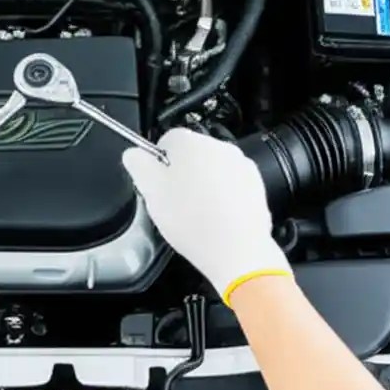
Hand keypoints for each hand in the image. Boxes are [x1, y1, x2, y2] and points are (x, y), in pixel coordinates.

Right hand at [122, 128, 289, 304]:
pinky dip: (224, 198)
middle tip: (174, 202)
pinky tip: (216, 219)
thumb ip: (138, 165)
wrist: (237, 249)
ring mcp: (241, 166)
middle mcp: (219, 147)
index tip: (157, 183)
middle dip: (182, 173)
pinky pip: (232, 186)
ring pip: (213, 170)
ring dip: (204, 186)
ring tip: (196, 215)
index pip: (167, 140)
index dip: (158, 163)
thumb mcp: (151, 192)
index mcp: (190, 143)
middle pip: (192, 154)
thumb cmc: (194, 221)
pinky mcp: (256, 186)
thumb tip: (133, 154)